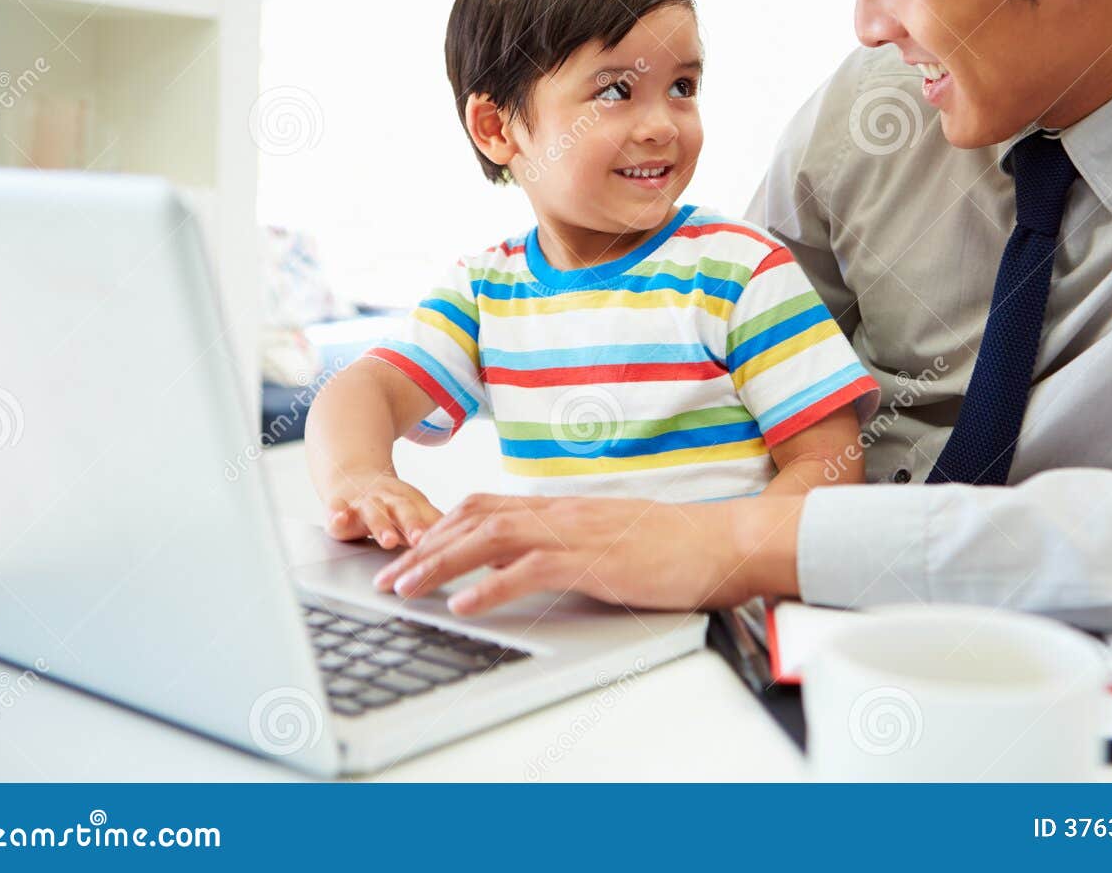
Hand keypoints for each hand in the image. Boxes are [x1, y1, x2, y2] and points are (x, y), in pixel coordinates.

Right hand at [324, 473, 442, 548]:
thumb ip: (433, 522)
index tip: (448, 541)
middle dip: (412, 525)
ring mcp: (363, 501)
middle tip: (421, 540)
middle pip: (403, 510)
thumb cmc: (390, 501)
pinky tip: (338, 519)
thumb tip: (466, 538)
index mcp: (411, 502)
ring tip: (388, 540)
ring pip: (373, 511)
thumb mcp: (414, 508)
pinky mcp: (338, 504)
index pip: (426, 515)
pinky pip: (336, 508)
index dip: (437, 528)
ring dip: (381, 525)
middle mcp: (388, 500)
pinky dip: (336, 514)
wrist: (353, 475)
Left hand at [370, 493, 804, 615]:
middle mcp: (561, 513)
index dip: (441, 525)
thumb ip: (566, 545)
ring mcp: (576, 534)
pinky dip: (491, 588)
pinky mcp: (594, 561)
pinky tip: (464, 606)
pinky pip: (531, 571)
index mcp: (563, 508)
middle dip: (423, 547)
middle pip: (475, 519)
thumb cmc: (675, 546)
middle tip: (387, 575)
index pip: (487, 506)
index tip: (410, 548)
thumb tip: (527, 564)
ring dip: (440, 564)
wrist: (724, 542)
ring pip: (490, 540)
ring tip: (405, 588)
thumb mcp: (608, 540)